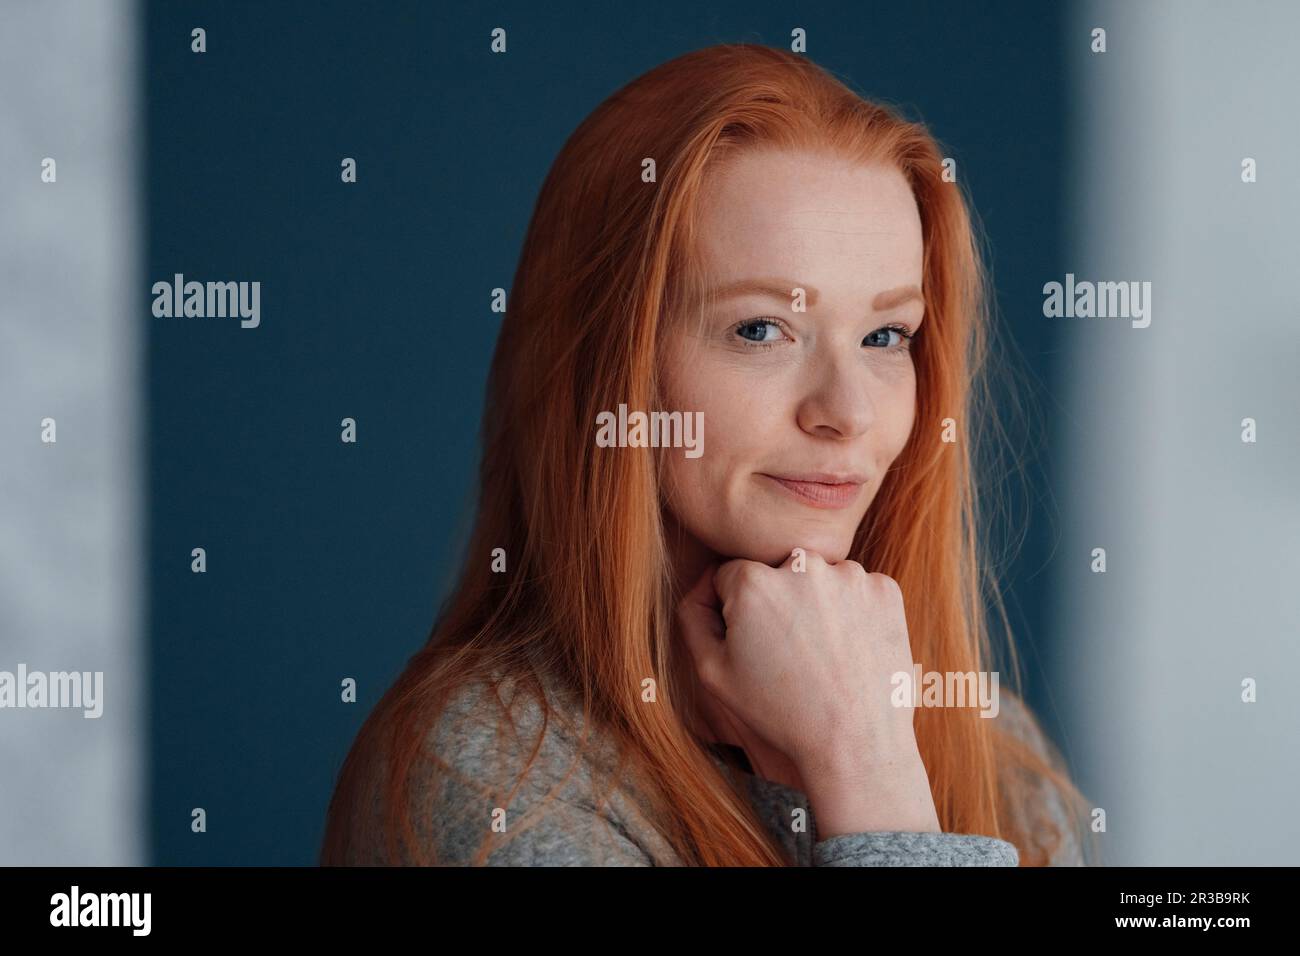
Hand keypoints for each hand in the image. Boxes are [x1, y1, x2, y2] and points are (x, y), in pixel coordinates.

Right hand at [676, 549, 938, 834]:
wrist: (855, 743)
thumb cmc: (778, 712)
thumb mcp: (712, 673)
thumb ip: (693, 617)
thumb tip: (704, 584)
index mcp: (753, 582)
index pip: (731, 575)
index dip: (736, 611)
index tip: (753, 644)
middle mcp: (802, 565)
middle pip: (777, 570)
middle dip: (777, 601)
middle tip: (788, 653)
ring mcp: (850, 575)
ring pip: (819, 577)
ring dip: (816, 603)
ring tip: (821, 655)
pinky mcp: (886, 590)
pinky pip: (857, 589)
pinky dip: (852, 611)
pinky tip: (848, 649)